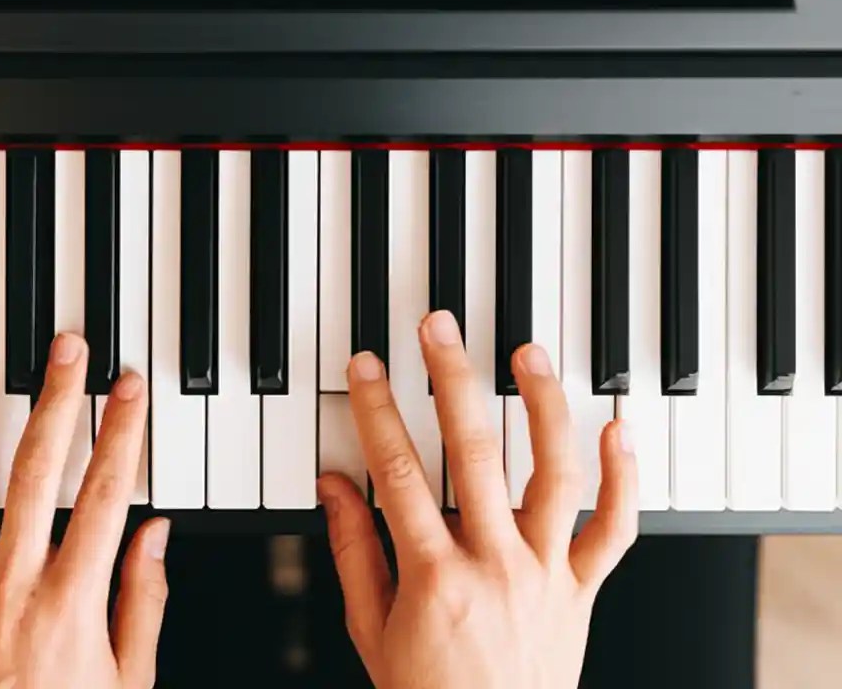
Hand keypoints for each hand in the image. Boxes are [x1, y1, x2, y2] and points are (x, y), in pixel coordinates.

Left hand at [0, 333, 169, 688]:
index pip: (104, 496)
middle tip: (64, 352)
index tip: (127, 388)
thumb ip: (143, 599)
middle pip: (36, 479)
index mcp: (73, 604)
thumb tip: (154, 531)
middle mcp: (14, 591)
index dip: (120, 433)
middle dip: (54, 405)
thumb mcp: (133, 678)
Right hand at [320, 310, 637, 688]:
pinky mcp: (581, 589)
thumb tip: (333, 484)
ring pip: (553, 474)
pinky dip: (625, 477)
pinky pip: (614, 530)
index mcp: (434, 576)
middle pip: (475, 452)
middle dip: (451, 379)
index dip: (379, 413)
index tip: (369, 368)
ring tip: (527, 355)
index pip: (399, 473)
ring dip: (542, 406)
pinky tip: (618, 426)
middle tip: (438, 329)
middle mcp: (496, 565)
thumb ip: (352, 550)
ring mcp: (545, 573)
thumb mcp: (369, 628)